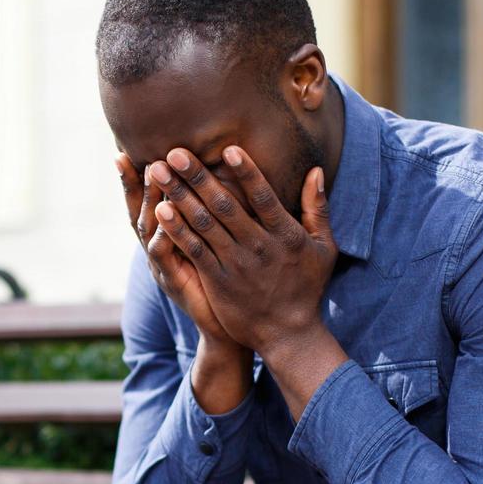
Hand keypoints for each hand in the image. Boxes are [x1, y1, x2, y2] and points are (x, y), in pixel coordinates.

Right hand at [116, 152, 236, 347]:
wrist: (225, 327)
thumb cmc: (222, 281)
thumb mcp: (211, 242)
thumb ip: (209, 213)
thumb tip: (215, 176)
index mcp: (165, 238)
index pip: (145, 202)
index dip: (134, 178)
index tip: (124, 150)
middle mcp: (156, 250)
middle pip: (140, 210)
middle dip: (137, 182)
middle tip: (139, 153)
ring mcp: (161, 266)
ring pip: (149, 228)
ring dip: (151, 198)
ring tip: (153, 171)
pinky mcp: (173, 282)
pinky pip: (163, 254)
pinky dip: (163, 233)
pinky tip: (165, 214)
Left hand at [147, 146, 337, 355]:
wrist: (288, 334)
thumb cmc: (307, 287)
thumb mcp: (324, 248)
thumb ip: (318, 208)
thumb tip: (316, 171)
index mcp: (286, 235)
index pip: (264, 197)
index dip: (247, 173)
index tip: (228, 149)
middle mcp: (259, 247)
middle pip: (224, 205)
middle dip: (197, 176)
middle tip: (174, 151)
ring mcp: (236, 264)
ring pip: (204, 224)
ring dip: (178, 196)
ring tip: (157, 172)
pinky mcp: (218, 280)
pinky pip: (194, 250)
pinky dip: (177, 229)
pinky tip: (160, 210)